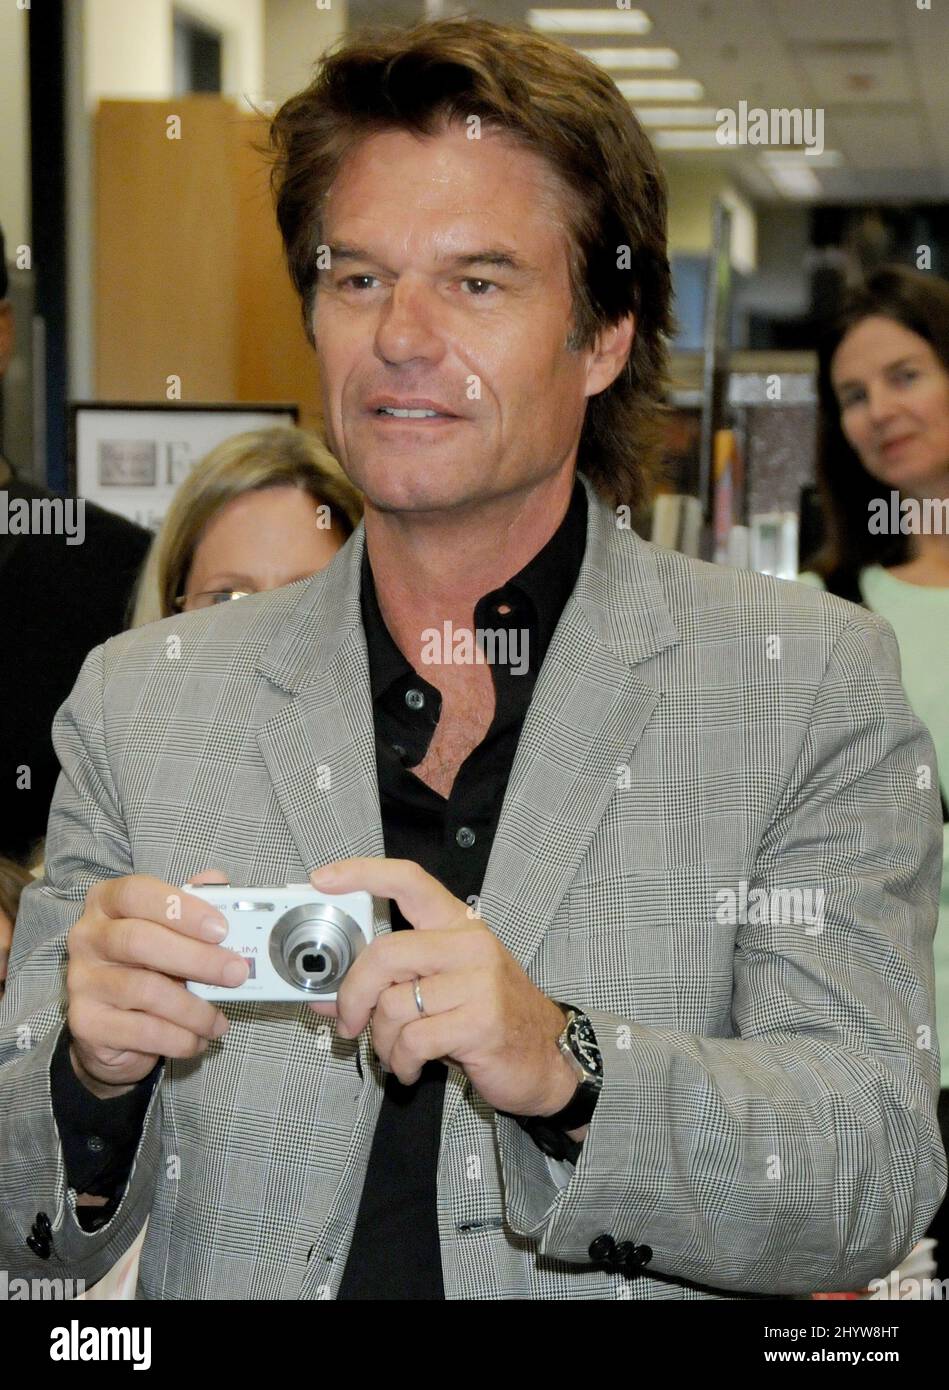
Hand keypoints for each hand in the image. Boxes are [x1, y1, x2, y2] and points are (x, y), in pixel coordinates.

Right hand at [65, 869, 249, 1092]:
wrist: (111, 1025)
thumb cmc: (147, 963)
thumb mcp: (169, 929)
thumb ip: (193, 904)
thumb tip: (219, 881)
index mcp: (107, 902)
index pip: (137, 893)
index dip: (180, 908)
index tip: (221, 928)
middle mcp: (87, 937)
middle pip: (139, 941)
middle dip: (197, 958)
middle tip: (236, 973)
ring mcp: (81, 981)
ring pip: (144, 990)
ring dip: (193, 1009)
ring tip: (218, 1020)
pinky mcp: (86, 1022)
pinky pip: (141, 1030)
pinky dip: (178, 1038)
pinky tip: (196, 1039)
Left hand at [306, 857, 578, 1117]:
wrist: (548, 1058)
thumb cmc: (488, 1019)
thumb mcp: (441, 989)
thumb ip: (388, 984)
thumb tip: (326, 998)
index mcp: (458, 926)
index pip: (409, 881)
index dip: (362, 874)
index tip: (324, 880)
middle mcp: (469, 945)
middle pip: (385, 953)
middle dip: (353, 994)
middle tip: (348, 1022)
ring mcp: (479, 982)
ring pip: (393, 1004)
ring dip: (382, 1040)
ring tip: (398, 1052)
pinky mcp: (480, 1021)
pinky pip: (413, 1040)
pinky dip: (401, 1062)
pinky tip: (413, 1067)